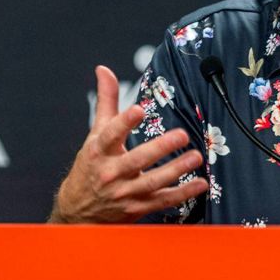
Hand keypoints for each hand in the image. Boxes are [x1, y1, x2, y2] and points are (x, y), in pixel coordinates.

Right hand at [53, 66, 207, 222]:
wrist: (78, 209)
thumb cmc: (91, 167)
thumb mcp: (95, 134)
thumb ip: (106, 101)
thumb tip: (104, 70)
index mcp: (100, 151)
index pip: (111, 134)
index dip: (124, 122)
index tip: (138, 109)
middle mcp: (111, 173)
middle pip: (136, 160)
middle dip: (160, 148)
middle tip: (181, 135)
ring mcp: (125, 193)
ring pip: (152, 182)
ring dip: (176, 170)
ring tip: (196, 157)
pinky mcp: (137, 207)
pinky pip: (163, 201)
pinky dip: (183, 194)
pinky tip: (200, 184)